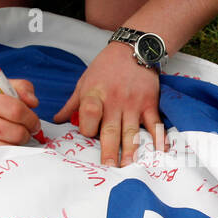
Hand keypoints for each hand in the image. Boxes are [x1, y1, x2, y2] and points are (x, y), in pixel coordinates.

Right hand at [0, 79, 41, 146]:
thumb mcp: (1, 86)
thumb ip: (23, 88)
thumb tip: (34, 103)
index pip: (16, 110)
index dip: (31, 118)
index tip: (34, 122)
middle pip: (16, 132)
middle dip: (28, 133)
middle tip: (27, 131)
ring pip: (10, 147)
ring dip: (19, 143)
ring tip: (15, 136)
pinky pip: (1, 156)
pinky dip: (9, 151)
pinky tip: (6, 143)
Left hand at [55, 41, 163, 166]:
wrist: (134, 48)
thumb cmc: (106, 66)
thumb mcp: (85, 81)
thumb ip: (72, 103)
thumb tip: (56, 121)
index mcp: (95, 95)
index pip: (89, 115)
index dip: (87, 127)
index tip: (88, 135)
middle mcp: (114, 101)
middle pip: (110, 129)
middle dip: (109, 150)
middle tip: (109, 169)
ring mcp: (134, 104)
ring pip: (131, 131)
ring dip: (131, 150)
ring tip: (129, 167)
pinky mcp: (150, 104)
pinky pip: (154, 124)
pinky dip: (159, 138)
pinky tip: (161, 152)